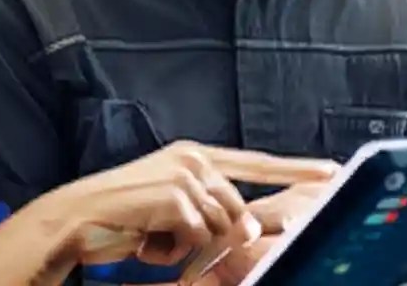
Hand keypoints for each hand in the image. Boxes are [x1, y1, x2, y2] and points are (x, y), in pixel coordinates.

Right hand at [55, 141, 337, 283]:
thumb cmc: (123, 219)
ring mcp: (186, 174)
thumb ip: (211, 214)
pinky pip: (197, 238)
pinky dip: (172, 251)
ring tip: (150, 236)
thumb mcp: (172, 212)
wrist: (76, 219)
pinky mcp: (176, 196)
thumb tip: (252, 227)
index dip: (296, 167)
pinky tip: (144, 240)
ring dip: (187, 246)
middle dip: (211, 238)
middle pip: (239, 211)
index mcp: (195, 156)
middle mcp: (194, 159)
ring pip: (221, 227)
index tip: (330, 170)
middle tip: (162, 239)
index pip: (257, 162)